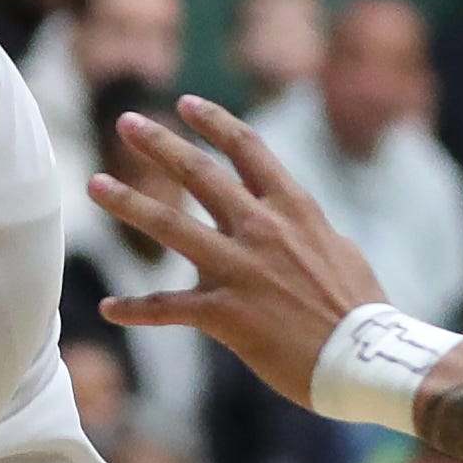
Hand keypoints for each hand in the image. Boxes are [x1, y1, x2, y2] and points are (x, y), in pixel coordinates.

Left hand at [92, 97, 386, 402]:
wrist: (368, 359)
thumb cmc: (361, 309)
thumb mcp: (340, 250)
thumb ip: (307, 231)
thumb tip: (298, 224)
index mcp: (293, 208)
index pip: (247, 149)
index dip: (214, 122)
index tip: (186, 102)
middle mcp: (262, 228)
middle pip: (200, 173)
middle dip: (159, 144)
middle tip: (127, 122)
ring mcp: (241, 269)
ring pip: (172, 226)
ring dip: (129, 203)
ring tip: (95, 184)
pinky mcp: (227, 314)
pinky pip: (169, 308)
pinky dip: (136, 309)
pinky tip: (110, 307)